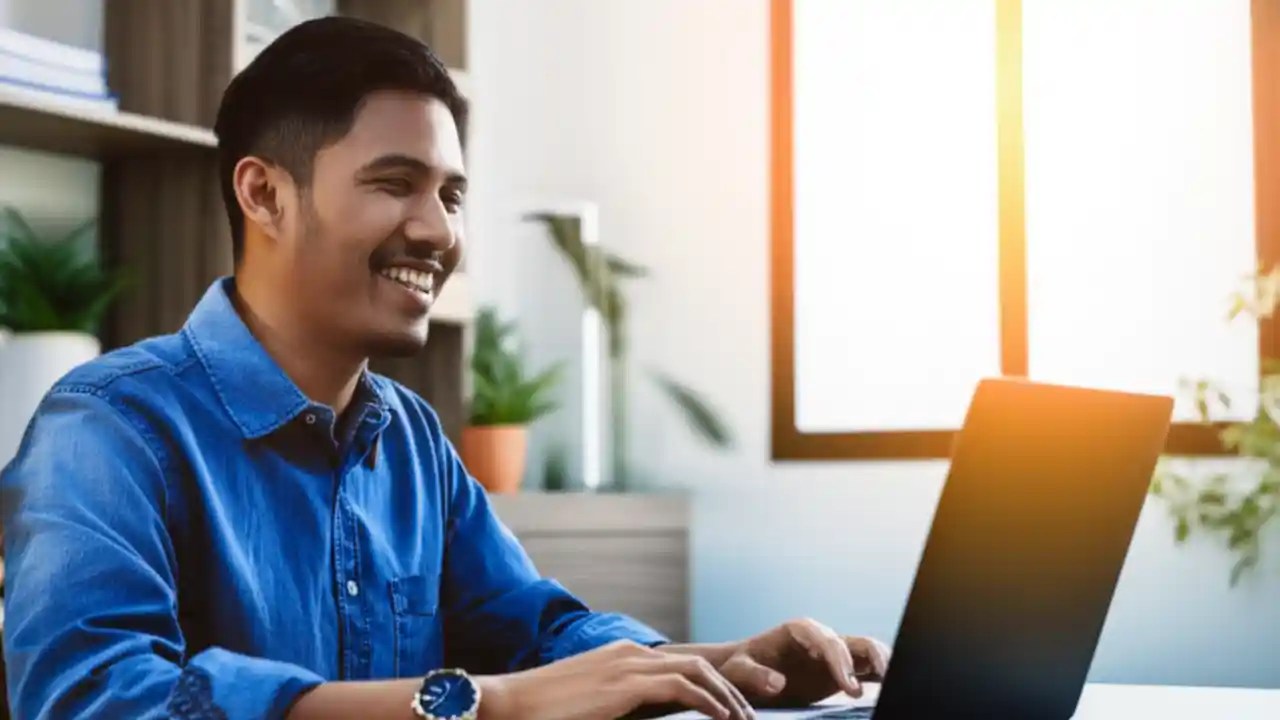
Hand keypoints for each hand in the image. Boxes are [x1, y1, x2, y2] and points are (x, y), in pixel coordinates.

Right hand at [476, 639, 757, 719]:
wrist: (507, 704)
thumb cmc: (545, 713)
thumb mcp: (594, 707)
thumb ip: (622, 707)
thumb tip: (645, 718)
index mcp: (623, 658)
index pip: (681, 666)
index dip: (712, 686)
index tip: (732, 710)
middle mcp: (630, 654)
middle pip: (697, 664)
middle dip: (730, 688)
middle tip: (750, 714)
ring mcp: (628, 664)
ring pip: (696, 671)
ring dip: (727, 697)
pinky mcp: (625, 683)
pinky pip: (681, 688)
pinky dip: (708, 703)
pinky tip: (722, 719)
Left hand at [712, 619, 890, 707]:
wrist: (744, 672)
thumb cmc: (740, 667)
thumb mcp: (739, 671)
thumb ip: (755, 675)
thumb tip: (778, 682)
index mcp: (800, 630)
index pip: (828, 641)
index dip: (841, 662)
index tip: (849, 688)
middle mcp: (821, 637)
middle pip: (855, 642)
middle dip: (873, 660)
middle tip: (884, 682)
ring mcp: (833, 653)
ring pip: (868, 652)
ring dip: (884, 665)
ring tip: (894, 685)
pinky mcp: (840, 671)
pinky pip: (867, 670)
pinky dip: (882, 676)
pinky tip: (891, 688)